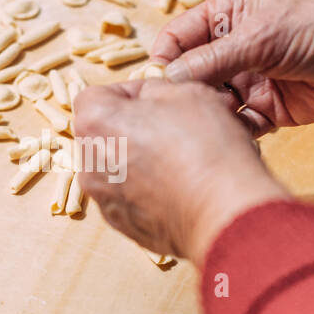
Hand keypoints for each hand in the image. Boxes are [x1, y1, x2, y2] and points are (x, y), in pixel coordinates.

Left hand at [73, 79, 289, 262]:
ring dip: (141, 159)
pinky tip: (180, 186)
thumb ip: (156, 88)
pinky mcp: (124, 224)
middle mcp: (90, 164)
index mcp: (96, 123)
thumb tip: (150, 97)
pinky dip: (149, 190)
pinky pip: (131, 197)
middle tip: (173, 128)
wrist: (224, 212)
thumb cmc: (205, 147)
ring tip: (181, 160)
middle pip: (105, 135)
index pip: (97, 96)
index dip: (130, 93)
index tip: (158, 98)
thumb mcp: (187, 92)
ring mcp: (104, 199)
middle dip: (133, 128)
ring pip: (118, 168)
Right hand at [151, 0, 313, 133]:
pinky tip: (233, 138)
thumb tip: (167, 78)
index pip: (178, 38)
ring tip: (207, 125)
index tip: (157, 85)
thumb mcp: (260, 38)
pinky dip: (235, 132)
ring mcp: (249, 79)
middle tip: (178, 112)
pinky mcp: (267, 109)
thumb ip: (211, 59)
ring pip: (213, 102)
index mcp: (226, 15)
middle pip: (191, 74)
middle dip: (183, 94)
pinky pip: (239, 124)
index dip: (164, 60)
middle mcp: (233, 47)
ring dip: (209, 115)